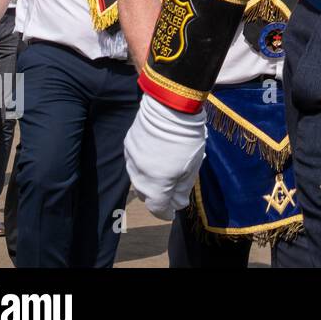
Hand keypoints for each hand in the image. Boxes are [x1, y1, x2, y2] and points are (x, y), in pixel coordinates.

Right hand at [124, 96, 206, 219]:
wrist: (170, 107)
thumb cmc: (187, 137)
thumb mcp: (193, 166)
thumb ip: (183, 188)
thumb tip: (177, 203)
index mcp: (156, 183)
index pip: (157, 207)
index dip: (164, 212)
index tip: (172, 212)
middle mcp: (138, 175)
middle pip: (147, 193)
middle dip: (159, 196)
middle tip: (173, 190)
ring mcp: (130, 159)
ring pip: (138, 179)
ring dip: (150, 180)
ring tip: (165, 172)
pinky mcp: (127, 145)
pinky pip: (134, 163)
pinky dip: (144, 166)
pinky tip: (155, 157)